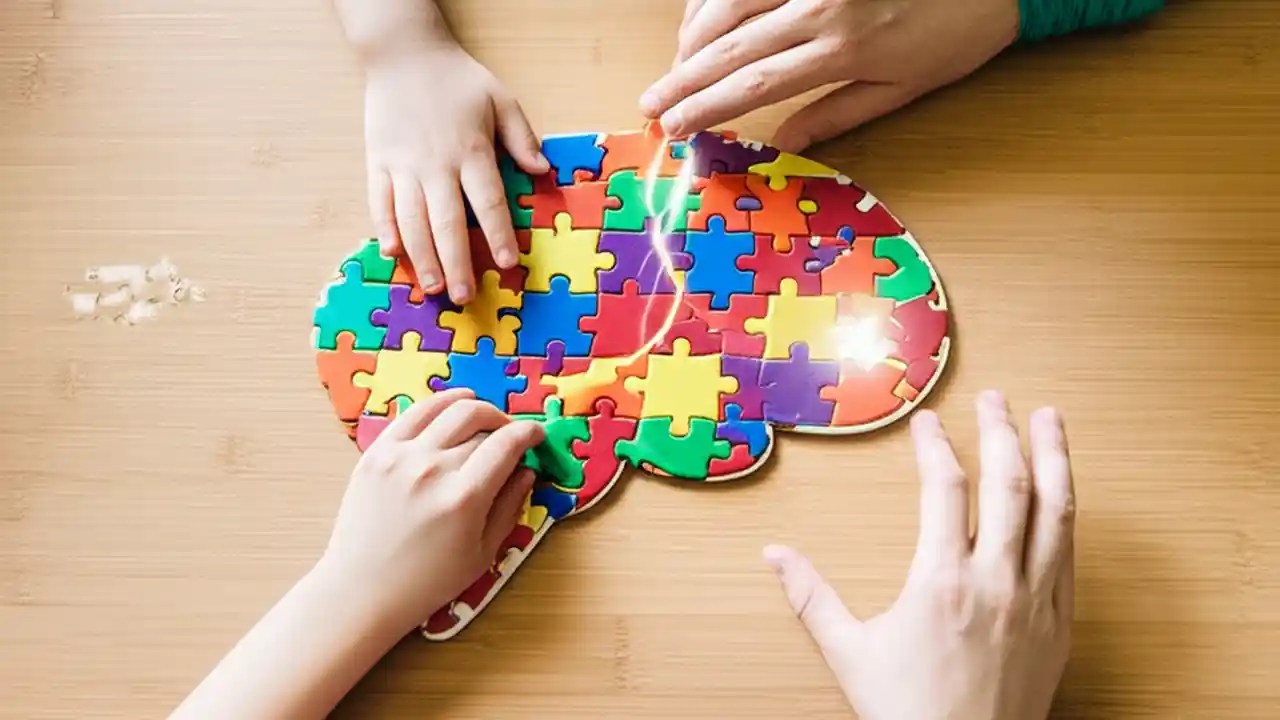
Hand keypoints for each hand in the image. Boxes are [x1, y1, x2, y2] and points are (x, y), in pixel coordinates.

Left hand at [322, 388, 545, 630]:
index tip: (537, 435)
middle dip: (505, 423)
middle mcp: (432, 469)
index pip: (507, 443)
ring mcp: (400, 456)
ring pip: (451, 408)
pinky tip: (452, 408)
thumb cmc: (427, 582)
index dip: (529, 433)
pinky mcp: (376, 452)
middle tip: (511, 435)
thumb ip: (509, 507)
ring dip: (477, 406)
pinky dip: (440, 403)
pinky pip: (414, 412)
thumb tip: (528, 471)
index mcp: (464, 498)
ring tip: (485, 419)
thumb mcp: (482, 554)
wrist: (361, 590)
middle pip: (481, 422)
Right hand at [362, 38, 547, 302]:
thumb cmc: (457, 80)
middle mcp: (436, 164)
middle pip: (447, 222)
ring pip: (411, 219)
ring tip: (431, 287)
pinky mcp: (377, 162)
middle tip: (464, 295)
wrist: (403, 53)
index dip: (497, 235)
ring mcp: (403, 165)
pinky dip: (384, 227)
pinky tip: (392, 253)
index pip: (487, 202)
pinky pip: (379, 201)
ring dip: (422, 256)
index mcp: (471, 151)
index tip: (506, 264)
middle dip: (456, 262)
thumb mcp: (501, 100)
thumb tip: (543, 171)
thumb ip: (522, 138)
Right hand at [641, 0, 1019, 151]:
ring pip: (729, 1)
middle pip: (729, 45)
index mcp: (841, 48)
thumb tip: (785, 142)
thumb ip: (839, 113)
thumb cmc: (957, 31)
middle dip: (682, 78)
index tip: (674, 128)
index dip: (706, 107)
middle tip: (649, 105)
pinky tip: (702, 18)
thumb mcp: (905, 86)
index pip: (754, 83)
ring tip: (673, 68)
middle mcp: (818, 5)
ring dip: (691, 36)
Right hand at [764, 390, 1073, 718]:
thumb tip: (774, 555)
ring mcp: (1036, 603)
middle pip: (1011, 485)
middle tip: (995, 398)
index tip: (927, 423)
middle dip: (1003, 432)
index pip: (945, 489)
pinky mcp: (1060, 625)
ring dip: (1055, 458)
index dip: (936, 446)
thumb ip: (812, 597)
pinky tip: (1063, 494)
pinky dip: (1068, 514)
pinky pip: (1070, 555)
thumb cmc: (909, 714)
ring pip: (1057, 513)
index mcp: (941, 583)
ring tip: (1051, 421)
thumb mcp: (850, 653)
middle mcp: (997, 583)